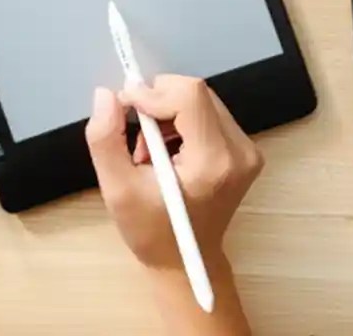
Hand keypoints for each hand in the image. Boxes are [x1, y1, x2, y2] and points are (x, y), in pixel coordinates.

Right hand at [85, 75, 263, 270]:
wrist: (187, 260)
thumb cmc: (152, 231)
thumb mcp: (117, 190)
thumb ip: (106, 139)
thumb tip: (107, 95)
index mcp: (212, 162)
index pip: (189, 96)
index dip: (153, 92)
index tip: (126, 106)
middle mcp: (239, 151)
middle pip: (196, 94)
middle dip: (158, 104)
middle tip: (136, 135)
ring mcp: (246, 150)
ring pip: (200, 100)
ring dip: (167, 114)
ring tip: (149, 152)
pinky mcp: (244, 150)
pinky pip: (207, 114)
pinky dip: (180, 122)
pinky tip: (167, 152)